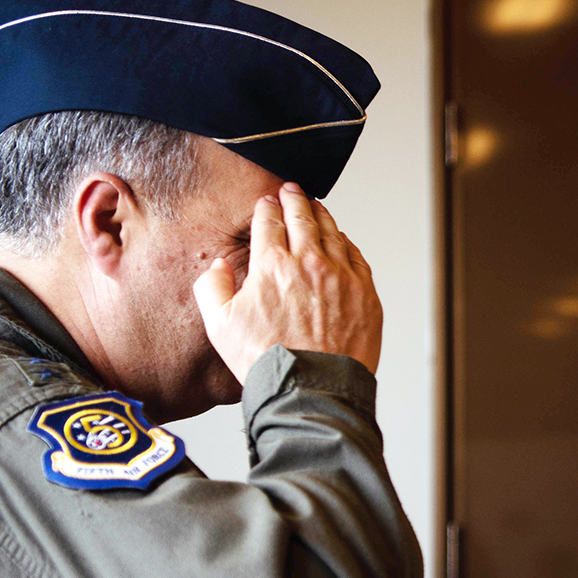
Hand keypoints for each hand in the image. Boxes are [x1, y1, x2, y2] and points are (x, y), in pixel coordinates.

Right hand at [195, 183, 382, 381]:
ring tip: (316, 207)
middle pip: (303, 217)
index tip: (267, 202)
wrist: (311, 388)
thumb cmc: (266, 361)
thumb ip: (212, 288)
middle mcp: (309, 263)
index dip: (267, 207)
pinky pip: (356, 257)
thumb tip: (218, 267)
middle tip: (292, 190)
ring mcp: (341, 276)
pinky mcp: (365, 293)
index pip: (269, 221)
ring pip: (332, 232)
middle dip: (295, 199)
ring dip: (322, 216)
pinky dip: (346, 243)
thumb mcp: (220, 325)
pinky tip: (341, 241)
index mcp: (272, 265)